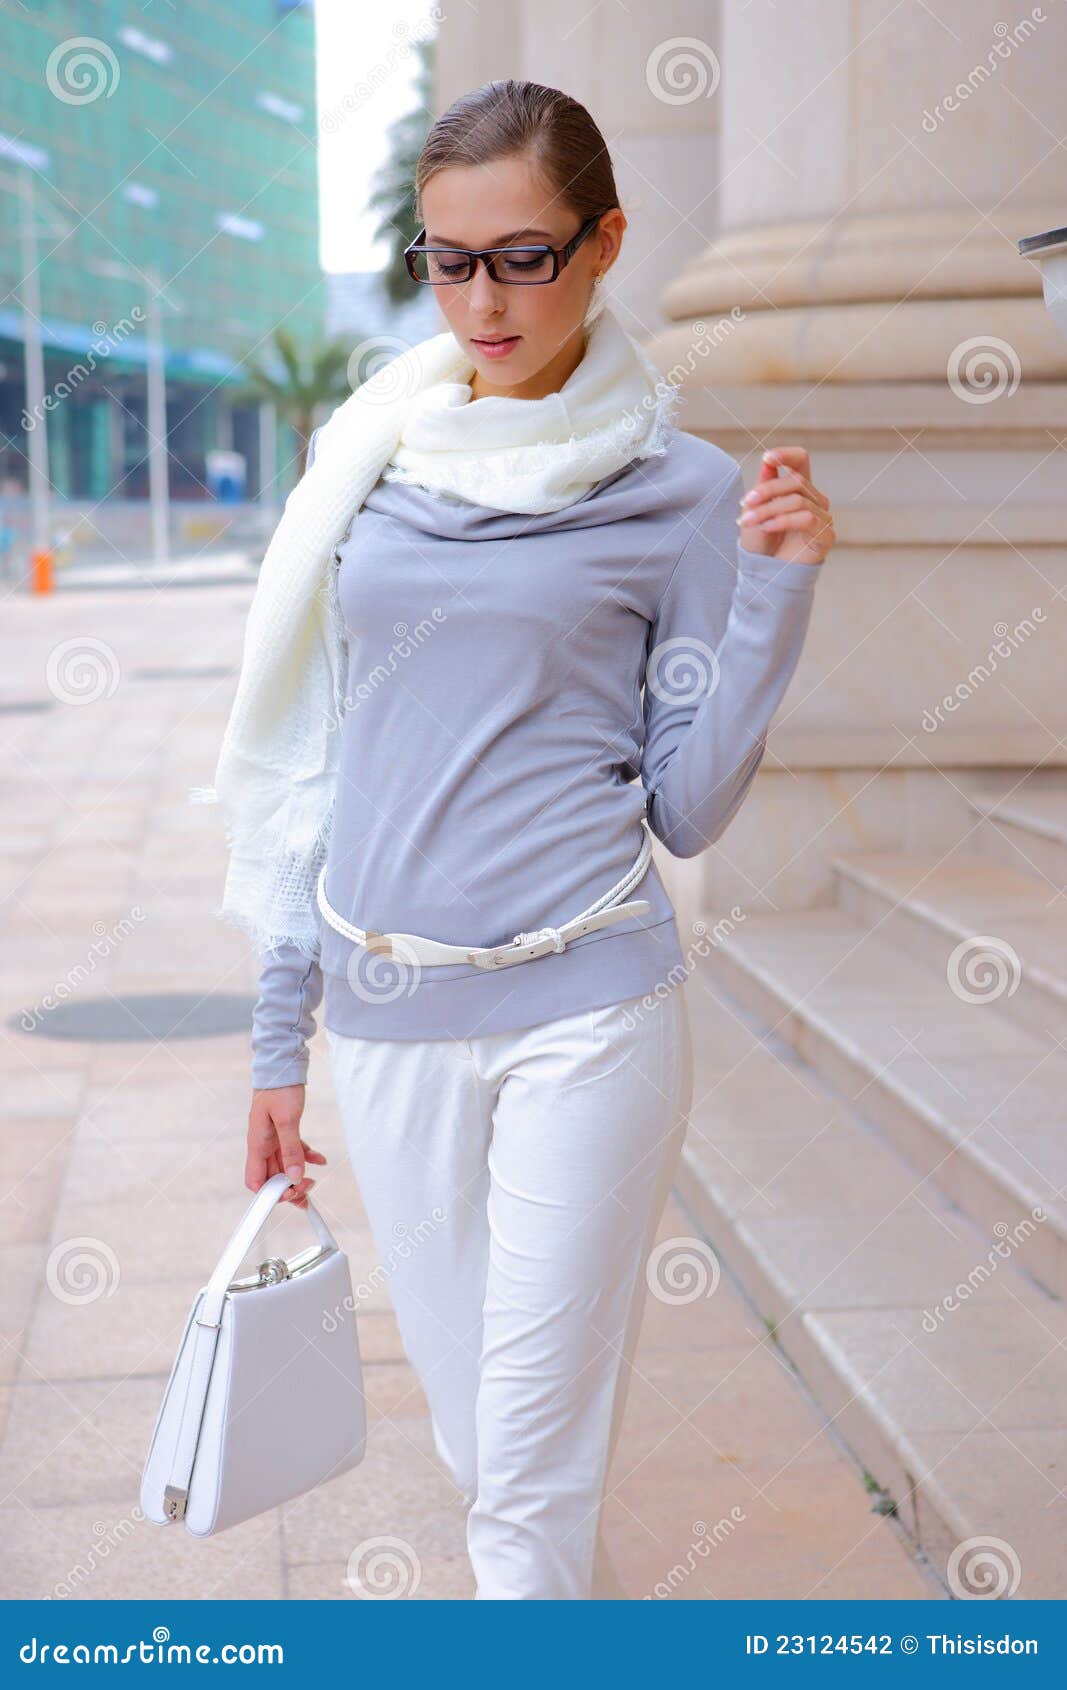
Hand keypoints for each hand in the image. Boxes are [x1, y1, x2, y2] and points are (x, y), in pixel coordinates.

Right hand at [246, 1084, 326, 1208]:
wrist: (282, 1066)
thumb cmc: (278, 1089)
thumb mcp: (287, 1119)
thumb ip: (291, 1148)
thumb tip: (294, 1176)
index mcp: (257, 1144)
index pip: (256, 1181)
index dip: (270, 1194)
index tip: (289, 1195)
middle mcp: (263, 1145)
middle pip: (271, 1177)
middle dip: (288, 1188)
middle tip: (307, 1191)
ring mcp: (272, 1138)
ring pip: (284, 1166)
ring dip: (297, 1176)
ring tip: (313, 1181)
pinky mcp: (283, 1130)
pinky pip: (294, 1150)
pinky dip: (306, 1156)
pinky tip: (319, 1160)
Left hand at [737, 447, 834, 566]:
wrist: (765, 574)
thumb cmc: (761, 542)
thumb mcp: (756, 510)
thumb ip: (764, 485)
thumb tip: (768, 461)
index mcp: (798, 489)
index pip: (801, 461)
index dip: (787, 455)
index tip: (767, 458)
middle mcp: (814, 499)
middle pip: (796, 481)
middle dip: (767, 491)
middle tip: (745, 503)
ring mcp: (822, 517)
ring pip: (798, 500)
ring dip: (769, 510)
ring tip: (749, 521)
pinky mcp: (826, 535)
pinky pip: (807, 518)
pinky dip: (783, 521)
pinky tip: (766, 527)